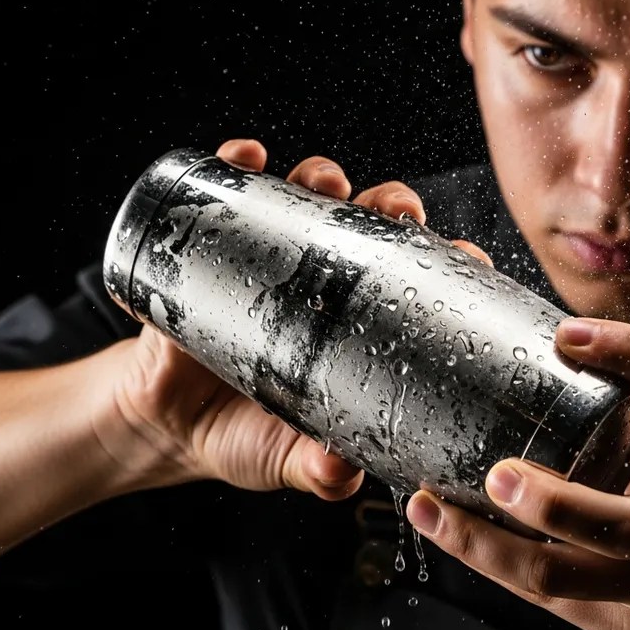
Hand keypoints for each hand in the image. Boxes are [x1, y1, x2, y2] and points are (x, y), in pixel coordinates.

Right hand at [103, 139, 491, 499]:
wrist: (165, 425)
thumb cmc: (245, 435)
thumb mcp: (287, 460)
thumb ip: (318, 470)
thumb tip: (340, 469)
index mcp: (359, 324)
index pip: (416, 280)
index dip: (445, 262)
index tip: (464, 257)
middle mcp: (324, 280)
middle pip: (372, 224)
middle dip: (392, 203)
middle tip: (397, 210)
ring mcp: (270, 257)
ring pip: (308, 195)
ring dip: (322, 176)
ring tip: (323, 182)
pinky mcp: (210, 244)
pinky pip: (226, 189)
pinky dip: (237, 164)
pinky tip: (246, 158)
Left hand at [405, 317, 629, 629]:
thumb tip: (556, 351)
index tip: (567, 335)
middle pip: (623, 528)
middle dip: (553, 505)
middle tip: (497, 476)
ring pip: (559, 579)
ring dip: (484, 546)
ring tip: (430, 509)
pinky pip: (546, 599)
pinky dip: (490, 563)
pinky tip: (451, 534)